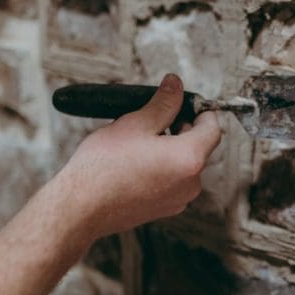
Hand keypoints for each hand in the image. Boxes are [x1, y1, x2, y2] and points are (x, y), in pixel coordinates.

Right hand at [58, 74, 222, 240]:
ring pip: (184, 164)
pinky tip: (137, 162)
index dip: (201, 111)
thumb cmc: (105, 166)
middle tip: (155, 117)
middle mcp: (191, 183)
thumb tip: (176, 85)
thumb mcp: (136, 123)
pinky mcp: (165, 209)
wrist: (81, 206)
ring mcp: (179, 199)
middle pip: (199, 147)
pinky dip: (162, 168)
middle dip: (181, 128)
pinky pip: (173, 181)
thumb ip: (163, 103)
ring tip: (140, 140)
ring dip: (170, 148)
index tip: (184, 102)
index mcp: (190, 159)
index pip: (212, 129)